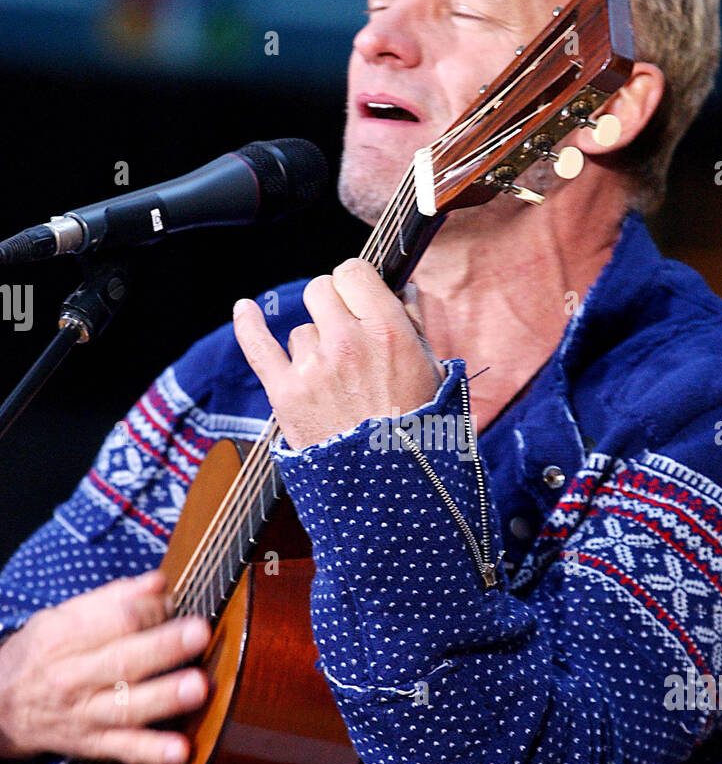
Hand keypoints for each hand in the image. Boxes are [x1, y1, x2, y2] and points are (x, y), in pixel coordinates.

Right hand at [0, 569, 208, 763]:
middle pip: (122, 660)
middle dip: (163, 646)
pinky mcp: (94, 744)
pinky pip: (124, 749)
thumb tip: (158, 582)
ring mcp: (85, 714)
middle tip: (199, 633)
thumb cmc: (43, 655)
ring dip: (164, 698)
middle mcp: (74, 677)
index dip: (151, 609)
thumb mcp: (63, 618)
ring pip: (126, 706)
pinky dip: (152, 752)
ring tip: (197, 687)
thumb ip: (112, 599)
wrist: (0, 708)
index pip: (114, 620)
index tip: (176, 602)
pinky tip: (180, 752)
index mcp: (65, 637)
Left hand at [232, 259, 444, 449]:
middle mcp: (347, 342)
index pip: (353, 272)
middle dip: (331, 306)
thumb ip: (413, 324)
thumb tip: (399, 290)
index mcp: (387, 331)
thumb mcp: (433, 372)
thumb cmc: (419, 433)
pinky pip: (257, 345)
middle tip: (344, 332)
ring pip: (300, 330)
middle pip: (320, 290)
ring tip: (337, 384)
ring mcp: (312, 368)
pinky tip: (244, 309)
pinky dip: (248, 324)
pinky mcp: (285, 394)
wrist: (391, 491)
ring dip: (314, 346)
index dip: (354, 283)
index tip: (357, 297)